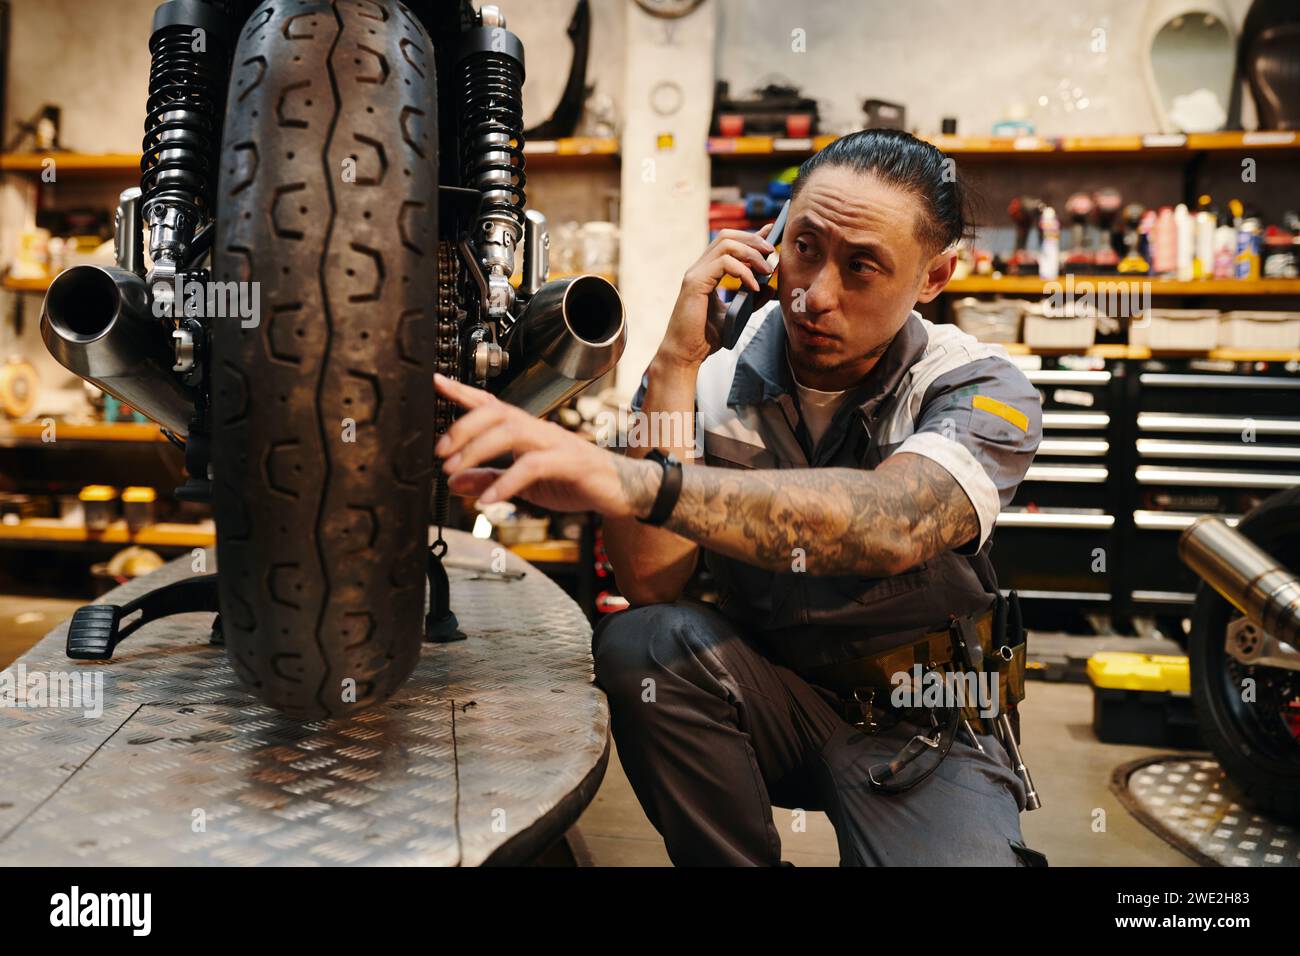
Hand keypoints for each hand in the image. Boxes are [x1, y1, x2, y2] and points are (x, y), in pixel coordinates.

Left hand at [433, 374, 658, 516]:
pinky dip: (506, 483)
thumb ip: (491, 478)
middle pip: (496, 412)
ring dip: (477, 450)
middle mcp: (539, 430)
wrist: (623, 490)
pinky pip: (533, 466)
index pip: (491, 404)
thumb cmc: (577, 480)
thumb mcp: (525, 484)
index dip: (463, 392)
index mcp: (528, 430)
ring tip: (454, 471)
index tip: (434, 381)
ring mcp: (556, 443)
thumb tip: (454, 480)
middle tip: (438, 452)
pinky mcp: (569, 463)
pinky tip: (488, 500)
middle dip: (463, 427)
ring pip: (511, 432)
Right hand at [659, 223, 774, 366]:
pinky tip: (753, 286)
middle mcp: (699, 268)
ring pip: (726, 244)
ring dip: (751, 253)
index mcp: (707, 272)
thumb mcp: (736, 314)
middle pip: (727, 236)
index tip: (770, 234)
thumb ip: (751, 299)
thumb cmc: (705, 337)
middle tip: (771, 254)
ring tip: (767, 270)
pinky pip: (723, 264)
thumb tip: (770, 286)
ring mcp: (695, 273)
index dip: (750, 236)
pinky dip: (743, 272)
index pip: (728, 243)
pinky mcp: (695, 283)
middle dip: (753, 240)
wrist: (686, 354)